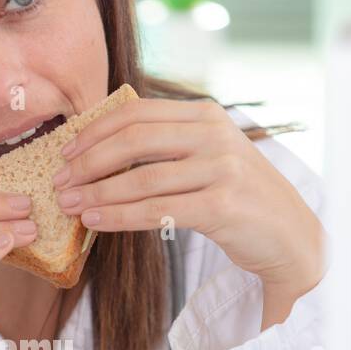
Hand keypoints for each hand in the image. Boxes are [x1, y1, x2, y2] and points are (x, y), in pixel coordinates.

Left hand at [53, 97, 324, 327]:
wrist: (289, 236)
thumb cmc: (238, 198)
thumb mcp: (208, 157)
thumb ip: (168, 146)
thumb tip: (99, 150)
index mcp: (206, 115)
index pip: (137, 113)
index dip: (95, 130)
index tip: (65, 150)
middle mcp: (215, 135)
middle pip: (134, 139)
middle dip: (88, 161)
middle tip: (60, 182)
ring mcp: (221, 169)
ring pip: (141, 178)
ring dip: (98, 193)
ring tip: (70, 206)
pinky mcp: (222, 206)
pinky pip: (157, 210)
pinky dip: (120, 216)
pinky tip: (96, 221)